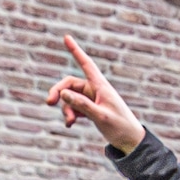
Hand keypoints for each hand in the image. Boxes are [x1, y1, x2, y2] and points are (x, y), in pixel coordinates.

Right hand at [46, 36, 146, 153]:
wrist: (130, 141)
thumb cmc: (120, 127)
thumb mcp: (101, 116)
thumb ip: (82, 105)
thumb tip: (63, 93)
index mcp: (101, 86)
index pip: (86, 64)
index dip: (76, 51)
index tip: (66, 37)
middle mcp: (95, 90)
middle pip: (70, 84)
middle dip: (59, 92)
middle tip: (49, 102)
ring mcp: (91, 99)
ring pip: (70, 98)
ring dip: (66, 109)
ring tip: (70, 122)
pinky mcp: (90, 109)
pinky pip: (74, 107)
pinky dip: (70, 115)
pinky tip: (70, 124)